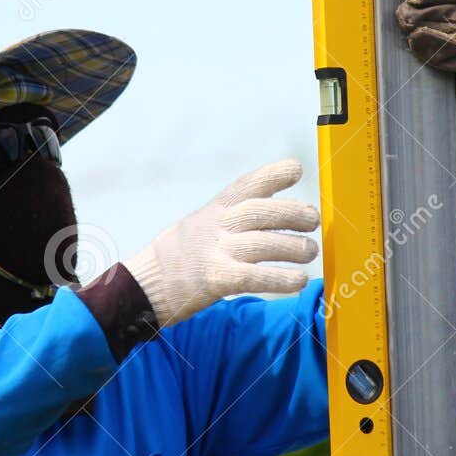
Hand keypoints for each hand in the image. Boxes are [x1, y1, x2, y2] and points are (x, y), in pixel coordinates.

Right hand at [123, 159, 318, 325]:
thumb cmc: (177, 258)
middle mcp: (215, 227)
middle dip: (292, 213)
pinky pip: (254, 277)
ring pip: (262, 244)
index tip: (296, 169)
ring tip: (311, 251)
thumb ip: (229, 218)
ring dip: (293, 248)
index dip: (272, 175)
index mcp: (212, 211)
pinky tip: (298, 280)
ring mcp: (214, 253)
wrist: (141, 286)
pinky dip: (280, 278)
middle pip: (259, 212)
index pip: (245, 185)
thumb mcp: (198, 225)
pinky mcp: (214, 280)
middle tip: (314, 220)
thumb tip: (268, 212)